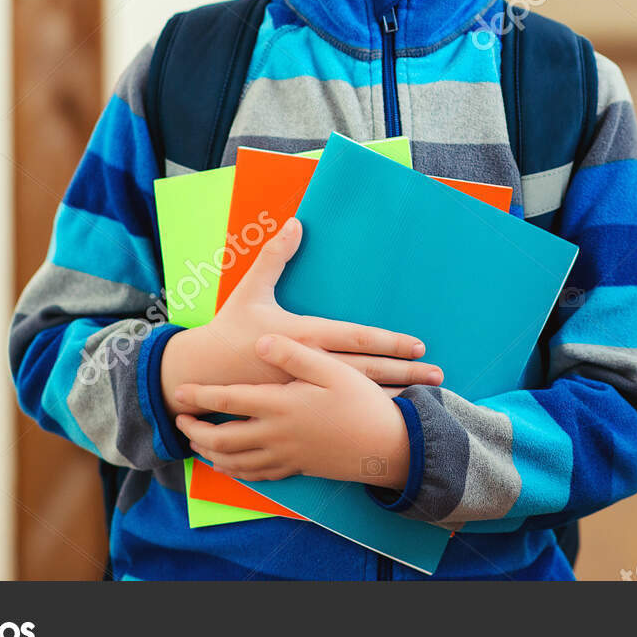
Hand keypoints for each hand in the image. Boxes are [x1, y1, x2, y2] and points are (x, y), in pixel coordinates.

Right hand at [160, 217, 441, 415]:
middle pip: (367, 370)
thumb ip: (275, 256)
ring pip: (357, 394)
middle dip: (405, 371)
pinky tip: (389, 415)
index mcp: (302, 336)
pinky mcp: (298, 408)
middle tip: (437, 374)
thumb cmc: (228, 331)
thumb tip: (296, 222)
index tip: (417, 345)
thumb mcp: (250, 290)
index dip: (388, 342)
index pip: (355, 338)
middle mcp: (309, 367)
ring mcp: (305, 392)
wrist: (199, 378)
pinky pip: (340, 411)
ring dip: (394, 393)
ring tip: (427, 397)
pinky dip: (367, 412)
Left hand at [173, 334, 411, 489]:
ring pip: (234, 462)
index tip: (178, 392)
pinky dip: (234, 470)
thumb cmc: (361, 404)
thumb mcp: (333, 370)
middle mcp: (276, 435)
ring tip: (197, 442)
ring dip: (209, 453)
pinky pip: (255, 475)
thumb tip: (262, 339)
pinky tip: (230, 464)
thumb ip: (294, 354)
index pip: (228, 401)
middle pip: (221, 439)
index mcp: (281, 406)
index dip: (199, 397)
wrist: (386, 447)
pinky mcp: (295, 469)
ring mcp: (284, 456)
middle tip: (180, 421)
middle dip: (195, 431)